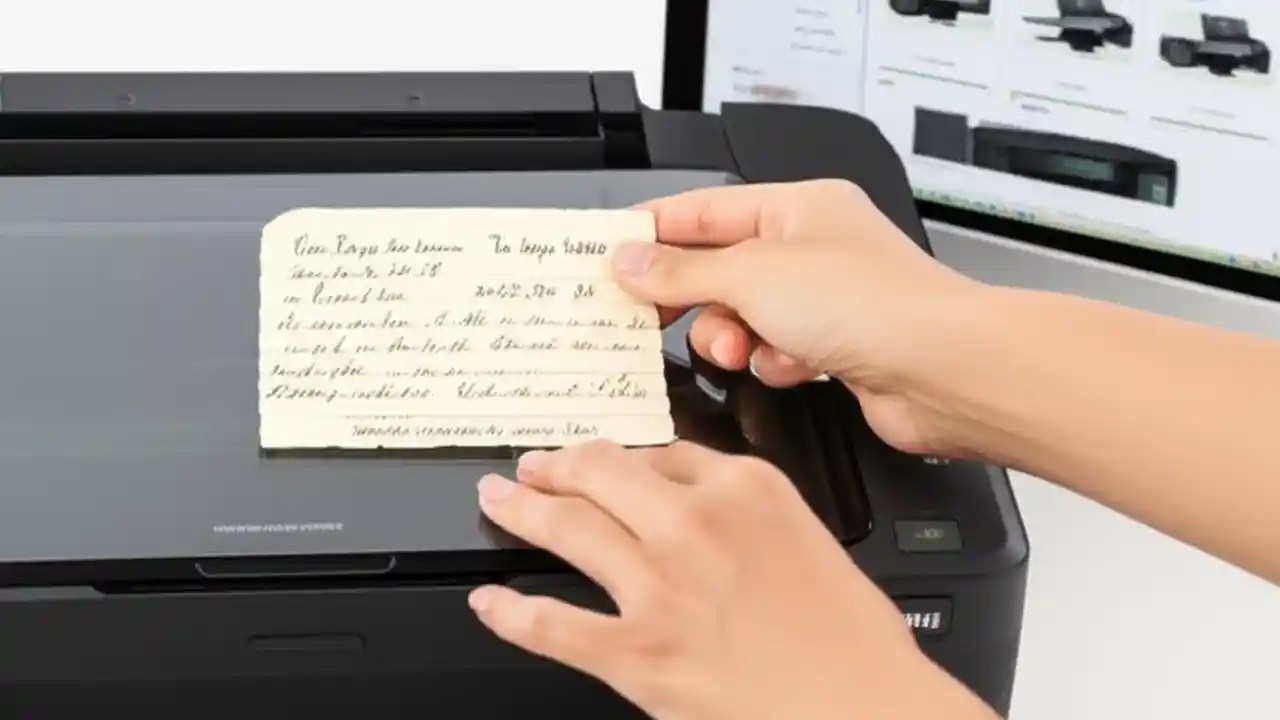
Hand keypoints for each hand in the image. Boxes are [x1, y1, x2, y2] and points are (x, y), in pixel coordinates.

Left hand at [468, 441, 996, 719]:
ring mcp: (659, 587)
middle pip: (599, 471)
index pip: (661, 451)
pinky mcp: (638, 654)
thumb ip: (744, 509)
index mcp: (744, 488)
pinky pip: (550, 625)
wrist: (866, 708)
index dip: (620, 457)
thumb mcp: (807, 537)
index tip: (600, 462)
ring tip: (497, 500)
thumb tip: (690, 500)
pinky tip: (490, 602)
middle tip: (530, 467)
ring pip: (566, 528)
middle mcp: (693, 524)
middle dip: (554, 466)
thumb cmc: (851, 637)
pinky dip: (510, 612)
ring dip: (520, 509)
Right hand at [612, 179, 992, 456]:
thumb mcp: (752, 276)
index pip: (706, 209)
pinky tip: (788, 365)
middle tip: (646, 313)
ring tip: (739, 346)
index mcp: (799, 206)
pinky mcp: (834, 349)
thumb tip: (632, 260)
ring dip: (731, 336)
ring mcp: (826, 300)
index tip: (612, 251)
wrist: (940, 369)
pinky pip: (773, 352)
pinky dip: (771, 362)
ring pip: (743, 316)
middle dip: (692, 295)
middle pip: (721, 267)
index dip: (655, 229)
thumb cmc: (873, 303)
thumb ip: (683, 270)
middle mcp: (814, 247)